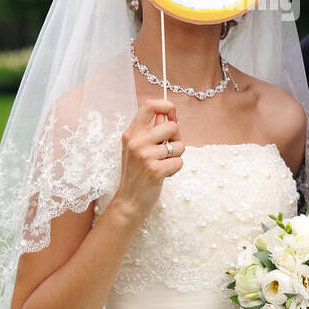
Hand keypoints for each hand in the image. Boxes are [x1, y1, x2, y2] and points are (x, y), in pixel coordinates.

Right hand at [114, 99, 182, 218]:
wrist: (128, 202)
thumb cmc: (136, 174)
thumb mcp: (137, 149)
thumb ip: (151, 132)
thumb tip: (169, 115)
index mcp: (131, 133)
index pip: (149, 106)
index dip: (166, 105)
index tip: (173, 114)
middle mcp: (136, 142)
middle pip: (172, 126)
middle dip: (176, 139)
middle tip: (167, 151)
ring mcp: (145, 156)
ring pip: (179, 146)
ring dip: (176, 157)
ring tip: (162, 165)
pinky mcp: (155, 170)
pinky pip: (179, 162)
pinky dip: (175, 169)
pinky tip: (163, 175)